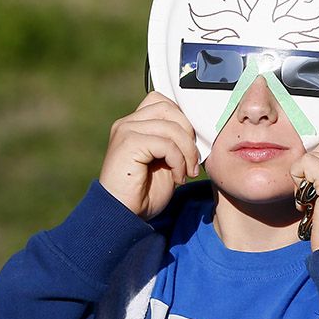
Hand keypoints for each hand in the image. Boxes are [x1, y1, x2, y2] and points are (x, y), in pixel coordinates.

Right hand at [99, 92, 199, 219]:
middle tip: (192, 162)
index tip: (189, 148)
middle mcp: (126, 123)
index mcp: (133, 125)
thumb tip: (197, 128)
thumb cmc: (143, 194)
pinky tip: (177, 178)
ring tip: (185, 173)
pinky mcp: (128, 143)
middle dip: (188, 134)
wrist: (121, 216)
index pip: (164, 102)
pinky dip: (178, 161)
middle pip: (170, 108)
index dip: (183, 121)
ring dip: (186, 152)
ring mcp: (126, 131)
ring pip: (171, 126)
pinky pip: (166, 143)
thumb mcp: (165, 162)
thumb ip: (174, 141)